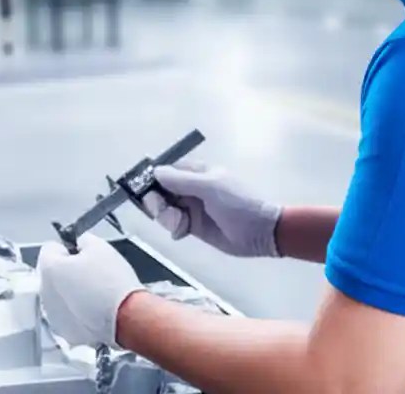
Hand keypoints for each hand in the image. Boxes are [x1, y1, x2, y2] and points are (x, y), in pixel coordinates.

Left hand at [38, 234, 144, 346]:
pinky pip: (68, 316)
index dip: (68, 248)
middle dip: (69, 272)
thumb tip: (81, 243)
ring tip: (97, 293)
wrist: (128, 317)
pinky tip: (95, 309)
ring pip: (59, 297)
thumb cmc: (114, 285)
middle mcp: (46, 293)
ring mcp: (53, 315)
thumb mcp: (101, 247)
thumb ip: (84, 240)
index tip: (80, 252)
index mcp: (50, 268)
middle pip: (53, 274)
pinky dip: (78, 312)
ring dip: (72, 293)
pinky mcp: (65, 331)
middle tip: (92, 274)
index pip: (50, 248)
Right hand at [143, 162, 282, 257]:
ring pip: (165, 209)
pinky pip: (174, 224)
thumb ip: (181, 180)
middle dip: (159, 202)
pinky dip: (174, 228)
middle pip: (162, 191)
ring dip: (167, 217)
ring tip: (180, 225)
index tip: (145, 190)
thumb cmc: (237, 203)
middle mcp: (192, 188)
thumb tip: (155, 171)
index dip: (154, 180)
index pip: (167, 171)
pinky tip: (182, 232)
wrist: (259, 232)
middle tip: (165, 211)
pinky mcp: (194, 226)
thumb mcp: (210, 187)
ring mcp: (193, 207)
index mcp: (198, 172)